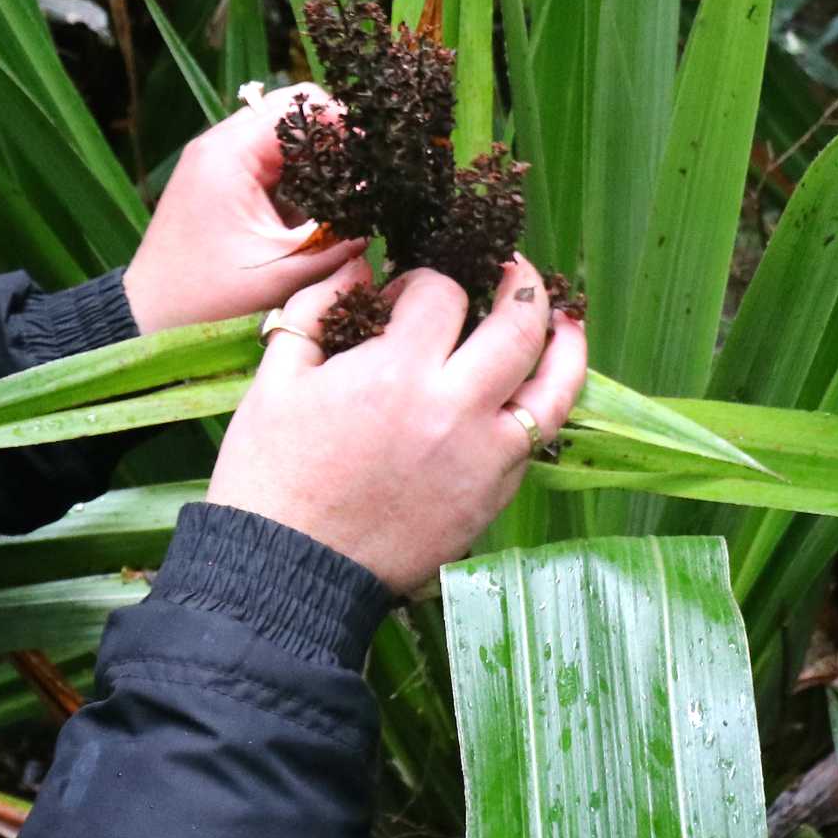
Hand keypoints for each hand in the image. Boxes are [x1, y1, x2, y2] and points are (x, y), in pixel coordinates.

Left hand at [119, 84, 364, 333]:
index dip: (342, 122)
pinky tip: (318, 208)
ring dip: (316, 159)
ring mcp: (216, 162)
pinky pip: (268, 163)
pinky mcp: (219, 182)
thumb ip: (337, 237)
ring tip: (348, 190)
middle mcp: (219, 146)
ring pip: (282, 138)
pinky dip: (297, 178)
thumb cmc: (207, 297)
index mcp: (229, 153)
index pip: (299, 105)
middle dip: (334, 138)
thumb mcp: (283, 269)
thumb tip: (377, 207)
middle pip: (291, 113)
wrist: (148, 318)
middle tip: (366, 172)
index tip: (372, 153)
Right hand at [205, 254, 587, 594]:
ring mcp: (483, 458)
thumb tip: (357, 265)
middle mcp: (453, 410)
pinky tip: (537, 390)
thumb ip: (316, 308)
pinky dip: (542, 407)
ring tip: (565, 320)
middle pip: (518, 325)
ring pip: (554, 388)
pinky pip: (534, 441)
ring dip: (566, 344)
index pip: (442, 293)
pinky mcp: (491, 498)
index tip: (403, 295)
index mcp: (396, 372)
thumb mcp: (276, 378)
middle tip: (508, 269)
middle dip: (518, 284)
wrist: (288, 572)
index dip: (423, 281)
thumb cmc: (271, 475)